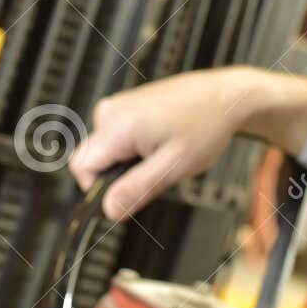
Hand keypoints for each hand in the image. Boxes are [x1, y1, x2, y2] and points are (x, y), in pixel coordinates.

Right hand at [68, 66, 306, 219]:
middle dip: (116, 175)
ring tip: (162, 153)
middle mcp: (110, 111)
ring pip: (104, 151)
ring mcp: (117, 106)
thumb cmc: (206, 125)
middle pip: (91, 159)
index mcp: (118, 126)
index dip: (101, 190)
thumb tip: (109, 210)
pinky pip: (115, 138)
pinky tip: (160, 140)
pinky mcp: (125, 105)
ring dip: (127, 161)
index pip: (81, 168)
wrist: (224, 97)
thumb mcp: (174, 167)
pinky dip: (133, 147)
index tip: (129, 193)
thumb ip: (137, 189)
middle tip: (155, 171)